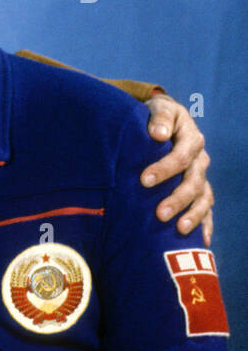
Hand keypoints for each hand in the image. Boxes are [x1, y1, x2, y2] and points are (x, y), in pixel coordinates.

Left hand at [141, 93, 211, 245]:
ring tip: (178, 229)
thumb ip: (159, 118)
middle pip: (193, 181)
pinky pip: (206, 208)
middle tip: (159, 213)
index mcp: (191, 139)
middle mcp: (199, 160)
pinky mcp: (198, 189)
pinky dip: (205, 224)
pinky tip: (200, 241)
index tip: (144, 180)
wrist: (163, 120)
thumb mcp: (158, 109)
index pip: (181, 156)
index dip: (164, 168)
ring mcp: (200, 176)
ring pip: (203, 197)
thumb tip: (158, 134)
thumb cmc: (155, 116)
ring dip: (192, 214)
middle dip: (177, 198)